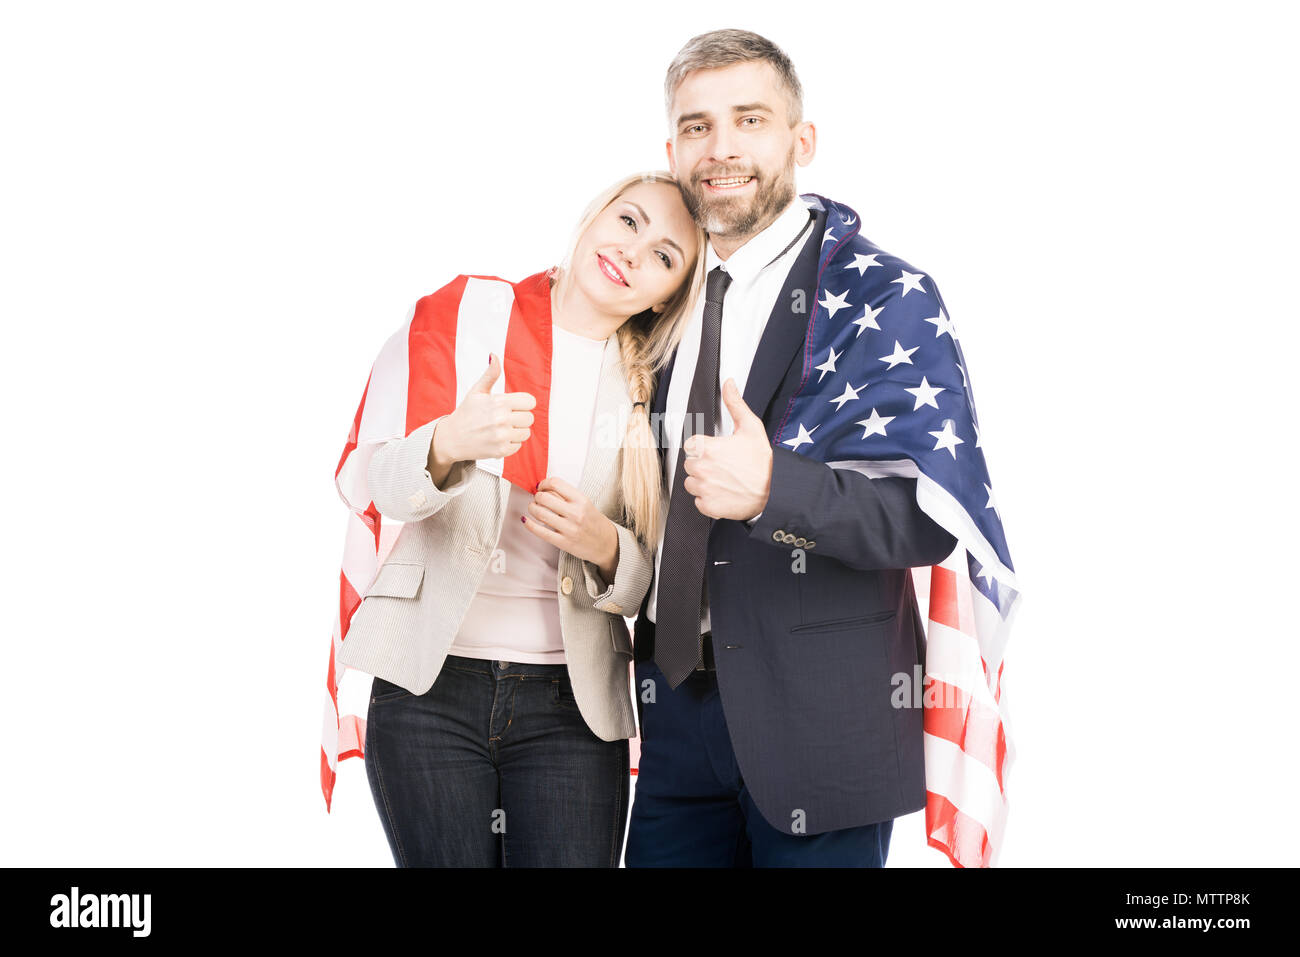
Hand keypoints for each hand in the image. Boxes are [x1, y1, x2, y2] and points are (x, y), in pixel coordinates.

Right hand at [435, 353, 536, 462]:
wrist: (451, 438)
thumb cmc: (466, 413)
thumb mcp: (477, 391)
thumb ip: (490, 374)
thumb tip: (494, 356)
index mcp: (499, 402)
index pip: (530, 402)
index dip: (523, 403)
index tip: (513, 406)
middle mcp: (502, 419)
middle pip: (529, 418)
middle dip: (519, 417)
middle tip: (505, 418)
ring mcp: (502, 436)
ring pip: (526, 432)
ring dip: (516, 431)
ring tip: (501, 429)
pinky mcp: (501, 451)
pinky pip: (518, 445)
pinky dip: (510, 443)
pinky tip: (498, 439)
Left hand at [522, 476, 618, 578]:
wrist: (606, 544)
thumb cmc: (593, 522)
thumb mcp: (585, 504)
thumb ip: (567, 496)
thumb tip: (544, 488)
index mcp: (581, 500)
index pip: (555, 484)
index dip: (543, 483)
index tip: (541, 487)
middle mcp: (575, 513)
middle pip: (544, 497)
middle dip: (536, 496)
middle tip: (537, 499)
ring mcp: (569, 528)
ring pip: (539, 513)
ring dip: (532, 508)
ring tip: (533, 508)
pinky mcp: (563, 542)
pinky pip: (540, 531)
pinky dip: (529, 524)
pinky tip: (526, 520)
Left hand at [681, 378, 771, 520]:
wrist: (774, 492)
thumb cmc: (762, 462)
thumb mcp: (751, 427)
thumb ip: (735, 404)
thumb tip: (728, 384)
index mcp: (707, 448)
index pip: (691, 445)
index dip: (704, 448)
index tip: (717, 452)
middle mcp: (702, 468)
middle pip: (690, 464)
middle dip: (702, 464)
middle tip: (723, 467)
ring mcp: (704, 489)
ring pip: (691, 483)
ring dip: (703, 483)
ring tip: (723, 480)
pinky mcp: (708, 507)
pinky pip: (699, 502)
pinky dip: (708, 500)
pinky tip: (723, 494)